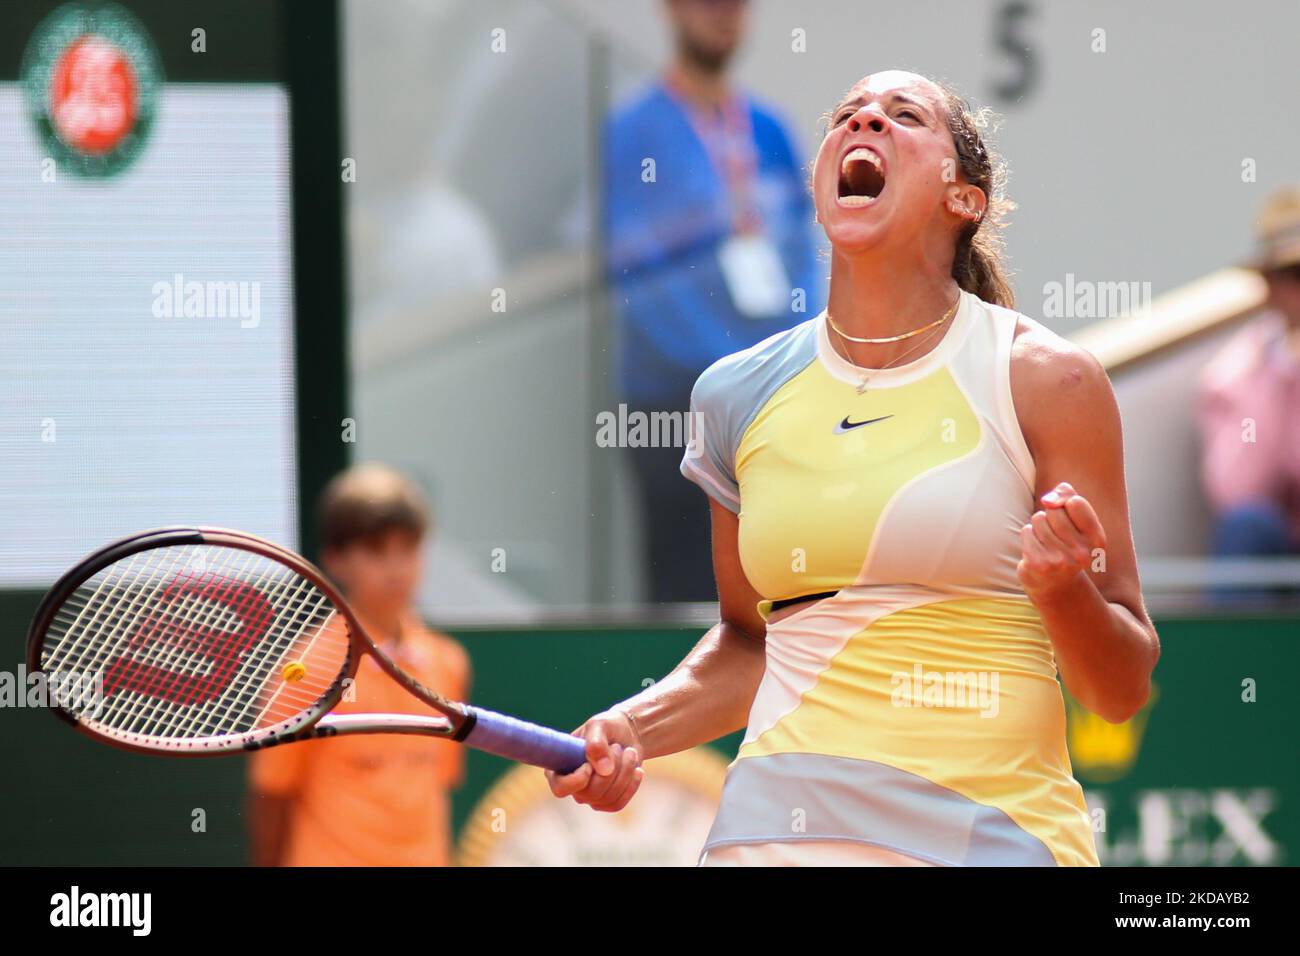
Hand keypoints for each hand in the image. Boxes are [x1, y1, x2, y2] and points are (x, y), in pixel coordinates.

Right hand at [545, 709, 644, 811]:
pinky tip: (637, 770)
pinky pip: (618, 803)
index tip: (591, 764)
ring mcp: (589, 795)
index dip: (577, 780)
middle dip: (611, 769)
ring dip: (624, 773)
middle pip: (590, 793)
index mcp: (560, 765)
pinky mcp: (606, 800)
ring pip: (607, 798)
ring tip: (629, 752)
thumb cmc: (607, 726)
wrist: (626, 733)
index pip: (560, 788)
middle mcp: (572, 785)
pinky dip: (631, 786)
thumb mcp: (599, 725)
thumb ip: (596, 743)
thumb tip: (604, 770)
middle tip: (618, 747)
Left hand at [1018, 481, 1106, 599]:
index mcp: (1097, 540)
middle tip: (1055, 536)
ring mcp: (1061, 560)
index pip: (1075, 502)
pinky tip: (1036, 550)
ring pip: (1038, 519)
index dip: (1065, 505)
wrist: (1054, 584)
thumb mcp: (1075, 520)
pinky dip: (1028, 536)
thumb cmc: (1065, 543)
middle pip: (1054, 510)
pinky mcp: (1039, 564)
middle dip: (1050, 517)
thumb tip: (1048, 500)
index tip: (1068, 519)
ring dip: (1038, 527)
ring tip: (1046, 543)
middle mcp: (1082, 553)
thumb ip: (1067, 496)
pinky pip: (1026, 531)